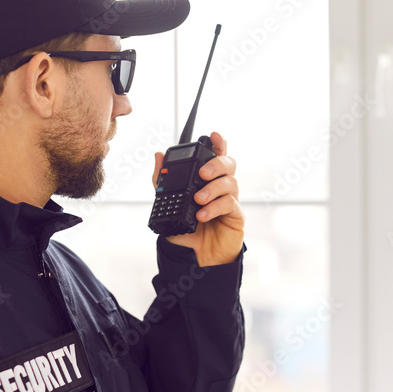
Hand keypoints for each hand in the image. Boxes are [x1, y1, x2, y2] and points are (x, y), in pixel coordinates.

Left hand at [152, 132, 244, 266]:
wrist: (198, 256)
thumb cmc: (190, 229)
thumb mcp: (169, 204)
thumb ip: (161, 181)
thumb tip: (157, 156)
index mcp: (209, 180)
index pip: (217, 156)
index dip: (219, 143)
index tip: (213, 135)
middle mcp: (223, 187)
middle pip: (229, 164)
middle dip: (216, 163)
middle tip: (202, 173)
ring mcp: (230, 200)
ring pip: (230, 182)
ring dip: (212, 189)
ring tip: (198, 199)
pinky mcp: (236, 216)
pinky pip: (229, 204)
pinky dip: (214, 207)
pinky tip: (203, 215)